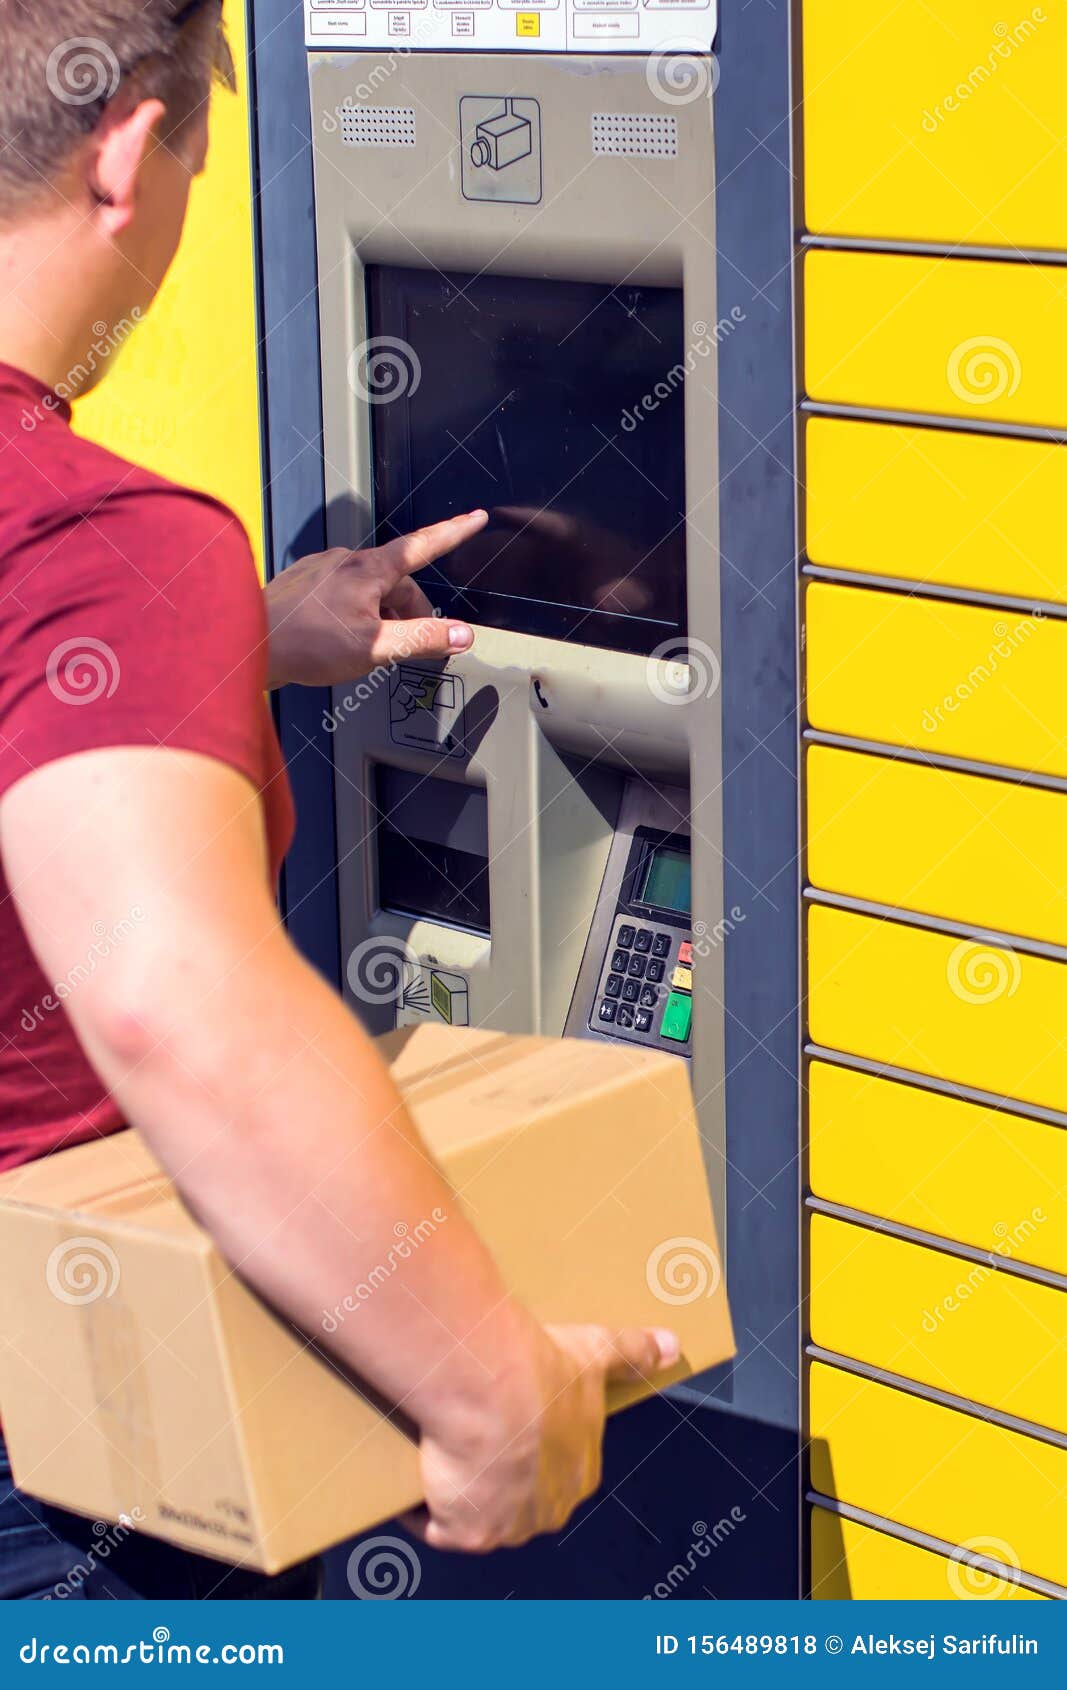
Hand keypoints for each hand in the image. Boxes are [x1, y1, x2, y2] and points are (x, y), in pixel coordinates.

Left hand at [263, 510, 487, 688]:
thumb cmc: (307, 644)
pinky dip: (352, 614)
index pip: (423, 545)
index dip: (454, 533)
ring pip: (367, 589)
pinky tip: (336, 639)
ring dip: (378, 615)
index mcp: (369, 569)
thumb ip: (422, 640)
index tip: (476, 518)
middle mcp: (345, 560)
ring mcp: (320, 569)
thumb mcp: (375, 648)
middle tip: (404, 647)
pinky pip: (340, 593)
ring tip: (362, 649)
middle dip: (408, 611)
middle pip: (396, 580)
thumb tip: (462, 635)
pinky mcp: (302, 583)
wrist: (247, 642)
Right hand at [405, 1318, 679, 1553]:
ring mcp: (505, 1526)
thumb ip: (634, 1351)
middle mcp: (547, 1511)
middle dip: (497, 1477)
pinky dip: (423, 1507)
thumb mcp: (597, 1351)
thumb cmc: (544, 1368)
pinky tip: (417, 1473)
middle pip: (518, 1501)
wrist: (492, 1385)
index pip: (557, 1473)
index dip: (532, 1450)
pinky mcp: (462, 1531)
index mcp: (579, 1474)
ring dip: (461, 1493)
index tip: (509, 1422)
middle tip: (473, 1433)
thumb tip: (672, 1345)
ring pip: (478, 1516)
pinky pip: (435, 1525)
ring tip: (443, 1450)